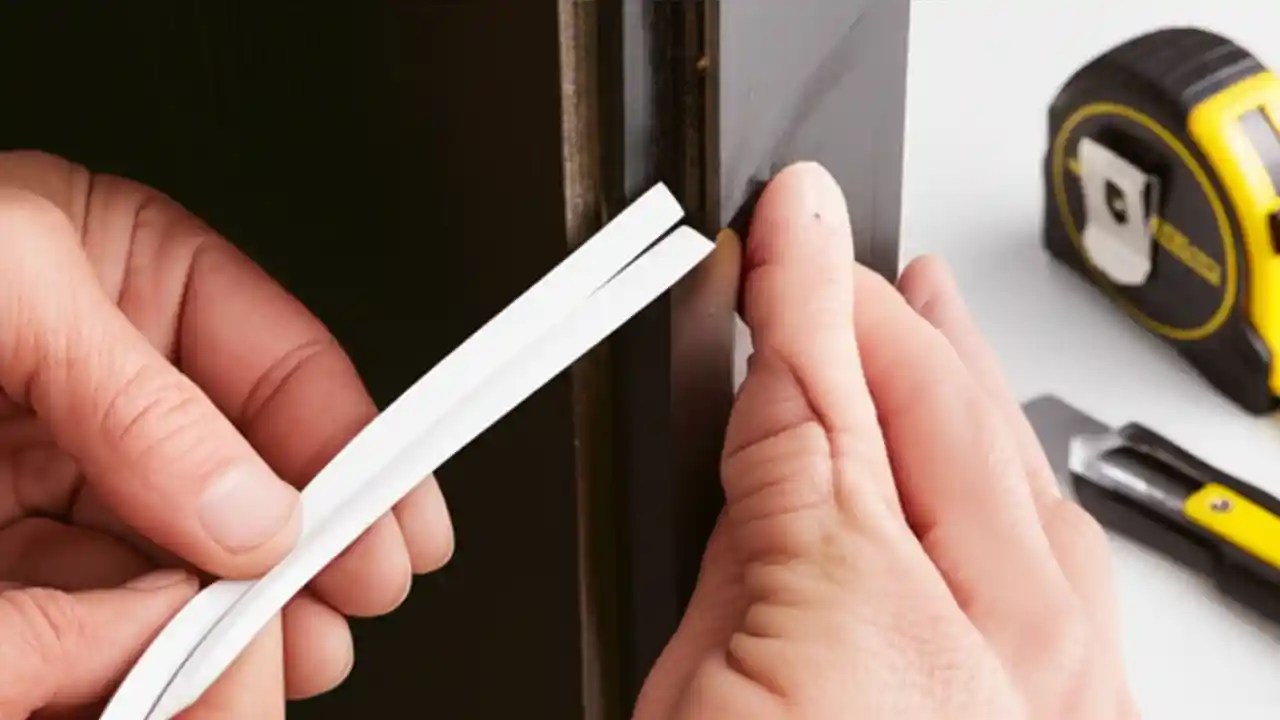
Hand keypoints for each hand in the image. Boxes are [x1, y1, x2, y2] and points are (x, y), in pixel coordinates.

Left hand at [0, 151, 453, 717]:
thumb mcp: (9, 281)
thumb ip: (142, 398)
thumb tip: (247, 502)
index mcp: (119, 283)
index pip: (276, 360)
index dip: (352, 440)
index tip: (394, 517)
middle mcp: (95, 390)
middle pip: (241, 479)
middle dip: (302, 551)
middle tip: (343, 607)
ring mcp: (44, 484)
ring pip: (170, 567)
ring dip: (231, 623)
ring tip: (280, 660)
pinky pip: (79, 623)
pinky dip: (133, 658)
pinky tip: (176, 669)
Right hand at [636, 163, 1136, 718]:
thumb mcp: (706, 681)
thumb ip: (762, 513)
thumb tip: (778, 362)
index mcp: (905, 630)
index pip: (845, 407)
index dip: (804, 301)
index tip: (783, 227)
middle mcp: (1017, 651)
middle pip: (950, 417)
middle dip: (883, 315)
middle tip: (822, 244)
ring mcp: (1061, 678)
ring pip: (1019, 468)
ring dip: (959, 368)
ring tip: (919, 302)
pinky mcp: (1077, 703)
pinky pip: (1059, 543)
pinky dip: (1013, 463)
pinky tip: (979, 437)